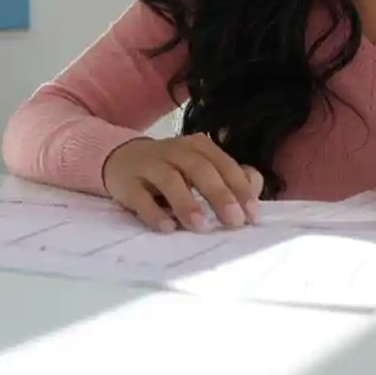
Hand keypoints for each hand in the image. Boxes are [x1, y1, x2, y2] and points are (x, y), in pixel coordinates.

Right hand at [103, 133, 262, 232]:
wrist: (121, 160)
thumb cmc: (171, 170)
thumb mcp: (200, 168)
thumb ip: (229, 177)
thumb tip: (254, 187)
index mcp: (198, 146)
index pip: (223, 164)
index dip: (240, 188)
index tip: (252, 215)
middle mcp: (174, 151)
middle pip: (199, 169)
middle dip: (219, 195)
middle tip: (233, 221)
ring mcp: (148, 165)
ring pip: (169, 180)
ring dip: (187, 203)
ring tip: (201, 227)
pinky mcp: (127, 183)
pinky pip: (140, 197)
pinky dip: (154, 213)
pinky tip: (167, 227)